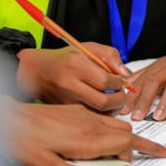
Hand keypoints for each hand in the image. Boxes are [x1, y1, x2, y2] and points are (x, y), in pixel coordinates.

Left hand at [0, 98, 165, 165]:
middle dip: (133, 147)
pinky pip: (102, 119)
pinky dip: (107, 131)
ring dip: (120, 138)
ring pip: (115, 124)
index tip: (162, 154)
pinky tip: (91, 143)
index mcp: (89, 139)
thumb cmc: (25, 144)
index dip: (147, 150)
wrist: (6, 118)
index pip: (128, 143)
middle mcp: (91, 124)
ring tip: (106, 156)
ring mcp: (84, 115)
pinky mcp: (76, 111)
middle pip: (126, 132)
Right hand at [16, 44, 131, 110]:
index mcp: (76, 65)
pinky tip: (102, 105)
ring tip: (113, 99)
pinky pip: (90, 117)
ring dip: (111, 109)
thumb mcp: (89, 48)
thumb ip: (110, 56)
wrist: (40, 71)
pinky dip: (100, 113)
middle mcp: (69, 84)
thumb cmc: (66, 59)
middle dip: (119, 100)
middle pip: (103, 102)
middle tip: (121, 94)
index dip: (119, 83)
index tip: (120, 81)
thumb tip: (125, 73)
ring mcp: (66, 100)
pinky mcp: (66, 111)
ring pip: (97, 113)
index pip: (106, 81)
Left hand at [120, 33, 165, 120]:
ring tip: (158, 116)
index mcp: (159, 69)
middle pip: (153, 84)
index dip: (129, 97)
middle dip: (143, 101)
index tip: (120, 111)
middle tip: (135, 117)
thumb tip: (125, 87)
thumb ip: (145, 76)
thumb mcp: (163, 66)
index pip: (140, 83)